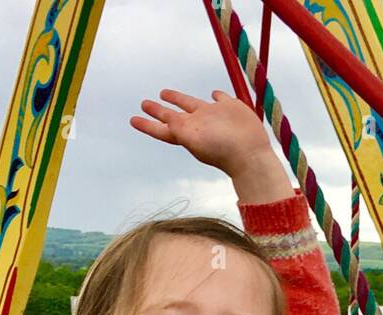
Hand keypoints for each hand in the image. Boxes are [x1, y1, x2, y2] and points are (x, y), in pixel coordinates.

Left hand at [130, 89, 291, 203]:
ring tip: (166, 93)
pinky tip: (213, 94)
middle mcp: (198, 124)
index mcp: (187, 133)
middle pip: (173, 115)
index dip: (147, 124)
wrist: (250, 153)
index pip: (162, 128)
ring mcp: (214, 116)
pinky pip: (220, 98)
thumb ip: (176, 127)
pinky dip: (216, 95)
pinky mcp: (231, 109)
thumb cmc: (221, 150)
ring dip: (179, 99)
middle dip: (159, 110)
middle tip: (145, 103)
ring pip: (193, 104)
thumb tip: (165, 117)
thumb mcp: (192, 138)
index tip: (132, 119)